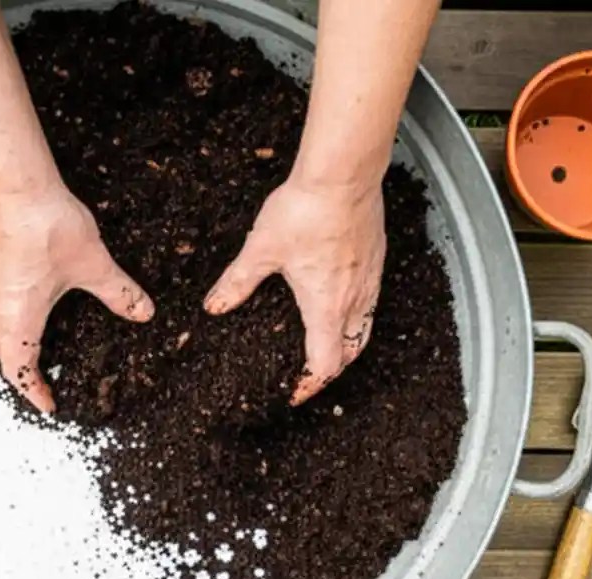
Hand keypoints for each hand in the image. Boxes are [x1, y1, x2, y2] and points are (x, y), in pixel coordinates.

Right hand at [0, 184, 154, 412]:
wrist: (15, 186)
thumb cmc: (49, 228)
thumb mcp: (94, 266)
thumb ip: (119, 292)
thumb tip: (143, 313)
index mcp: (20, 317)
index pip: (19, 368)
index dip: (34, 391)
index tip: (49, 405)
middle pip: (1, 352)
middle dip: (20, 371)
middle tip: (41, 381)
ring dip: (11, 344)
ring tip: (34, 349)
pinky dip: (9, 318)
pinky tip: (28, 303)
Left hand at [204, 178, 385, 405]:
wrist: (344, 174)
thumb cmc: (306, 211)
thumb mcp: (261, 250)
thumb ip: (238, 282)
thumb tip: (215, 306)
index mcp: (326, 307)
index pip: (326, 364)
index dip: (311, 384)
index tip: (295, 391)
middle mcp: (354, 300)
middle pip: (351, 352)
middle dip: (333, 369)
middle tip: (311, 373)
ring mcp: (370, 280)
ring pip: (365, 328)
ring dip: (347, 344)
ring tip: (326, 344)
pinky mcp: (376, 259)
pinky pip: (371, 301)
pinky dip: (358, 315)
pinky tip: (341, 300)